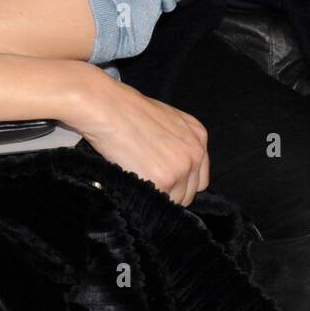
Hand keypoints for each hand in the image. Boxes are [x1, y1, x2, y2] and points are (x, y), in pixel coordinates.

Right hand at [70, 67, 208, 205]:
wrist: (109, 108)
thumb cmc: (130, 111)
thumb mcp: (168, 120)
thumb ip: (179, 144)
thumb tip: (174, 169)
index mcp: (199, 137)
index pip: (199, 179)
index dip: (181, 184)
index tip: (165, 182)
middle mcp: (195, 153)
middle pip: (189, 193)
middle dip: (170, 191)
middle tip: (146, 179)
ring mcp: (182, 168)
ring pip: (175, 201)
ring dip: (158, 196)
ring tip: (138, 176)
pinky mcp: (164, 180)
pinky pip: (158, 202)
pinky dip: (145, 197)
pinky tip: (134, 179)